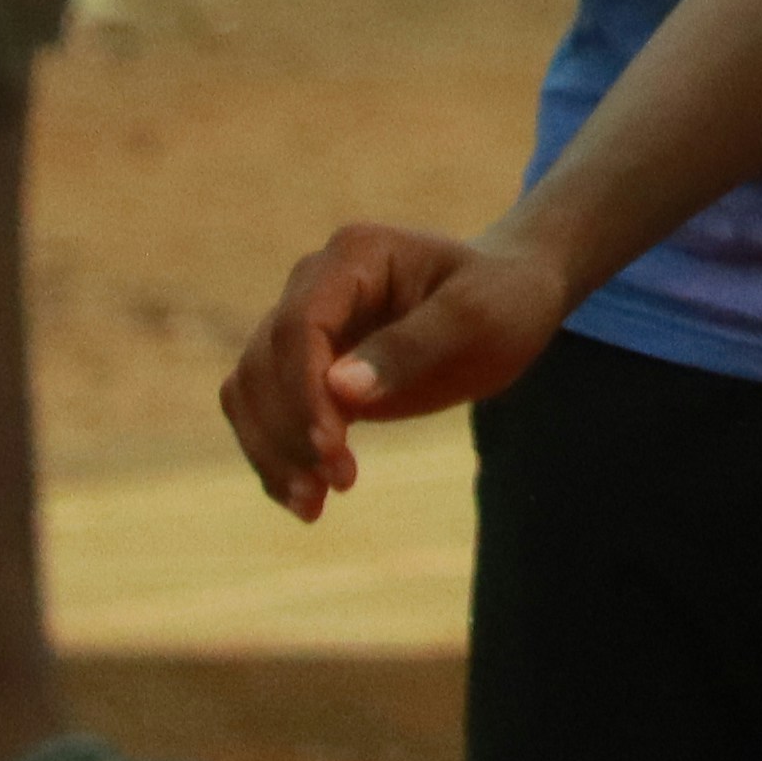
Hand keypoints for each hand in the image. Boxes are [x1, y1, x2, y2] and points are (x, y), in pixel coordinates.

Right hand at [223, 220, 573, 519]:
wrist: (512, 300)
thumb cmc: (503, 299)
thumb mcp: (477, 318)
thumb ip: (411, 347)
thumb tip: (339, 388)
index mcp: (354, 255)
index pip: (300, 324)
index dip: (303, 390)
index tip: (330, 447)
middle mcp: (313, 283)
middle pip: (264, 362)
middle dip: (290, 430)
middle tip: (340, 483)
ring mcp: (303, 324)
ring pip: (249, 391)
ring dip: (272, 452)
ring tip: (313, 505)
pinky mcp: (304, 367)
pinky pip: (263, 413)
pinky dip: (275, 457)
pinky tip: (307, 501)